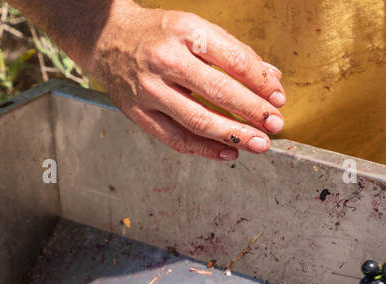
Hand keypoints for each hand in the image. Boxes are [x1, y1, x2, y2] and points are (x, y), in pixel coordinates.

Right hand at [72, 4, 285, 160]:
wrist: (107, 38)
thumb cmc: (158, 34)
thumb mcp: (195, 30)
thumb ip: (234, 54)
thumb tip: (271, 80)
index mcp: (184, 31)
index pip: (233, 59)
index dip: (261, 82)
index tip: (278, 98)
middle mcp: (165, 59)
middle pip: (218, 91)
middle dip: (253, 111)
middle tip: (275, 124)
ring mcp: (149, 88)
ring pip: (198, 119)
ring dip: (233, 135)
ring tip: (258, 143)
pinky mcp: (138, 112)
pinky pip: (176, 138)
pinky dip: (205, 149)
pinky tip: (228, 152)